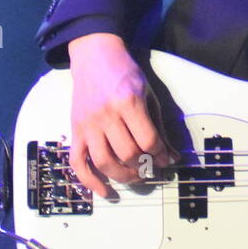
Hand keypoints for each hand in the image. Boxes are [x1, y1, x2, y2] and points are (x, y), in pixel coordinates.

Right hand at [66, 33, 178, 198]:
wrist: (94, 57)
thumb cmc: (125, 73)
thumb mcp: (148, 94)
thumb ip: (158, 126)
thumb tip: (171, 155)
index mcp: (128, 103)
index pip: (148, 140)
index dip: (161, 155)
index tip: (167, 160)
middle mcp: (106, 115)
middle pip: (128, 154)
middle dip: (145, 167)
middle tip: (152, 170)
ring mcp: (88, 124)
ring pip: (104, 162)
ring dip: (123, 177)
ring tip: (135, 177)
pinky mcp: (75, 130)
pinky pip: (78, 163)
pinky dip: (90, 182)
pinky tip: (105, 191)